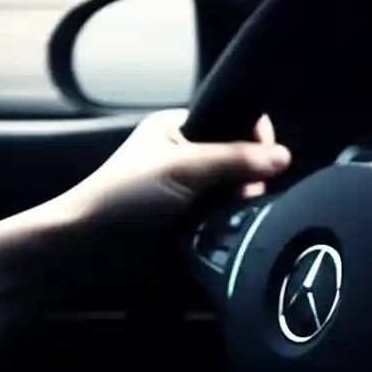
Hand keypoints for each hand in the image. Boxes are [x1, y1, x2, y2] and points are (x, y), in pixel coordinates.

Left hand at [51, 109, 290, 274]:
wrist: (86, 248)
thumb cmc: (123, 196)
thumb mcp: (183, 167)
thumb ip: (235, 159)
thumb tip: (285, 156)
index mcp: (179, 129)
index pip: (236, 123)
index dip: (255, 142)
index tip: (263, 165)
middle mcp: (186, 157)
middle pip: (241, 162)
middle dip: (248, 181)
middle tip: (240, 198)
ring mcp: (188, 192)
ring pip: (235, 195)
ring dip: (238, 207)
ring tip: (229, 219)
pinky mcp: (189, 224)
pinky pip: (224, 220)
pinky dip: (228, 226)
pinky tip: (224, 233)